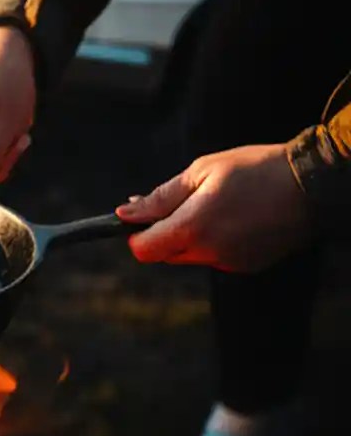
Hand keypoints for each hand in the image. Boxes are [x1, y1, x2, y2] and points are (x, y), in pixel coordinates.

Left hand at [116, 145, 311, 271]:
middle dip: (164, 232)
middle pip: (165, 253)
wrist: (310, 183)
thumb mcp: (201, 172)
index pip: (144, 249)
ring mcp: (229, 262)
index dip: (136, 234)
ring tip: (214, 205)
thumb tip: (126, 213)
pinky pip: (216, 257)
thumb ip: (160, 198)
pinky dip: (215, 241)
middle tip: (182, 202)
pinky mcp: (246, 265)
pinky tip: (234, 217)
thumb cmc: (254, 169)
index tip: (141, 217)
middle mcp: (209, 253)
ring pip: (191, 255)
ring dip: (190, 236)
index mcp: (192, 228)